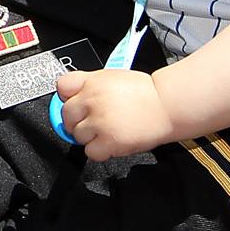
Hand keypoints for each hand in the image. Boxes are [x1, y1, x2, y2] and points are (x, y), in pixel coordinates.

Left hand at [53, 69, 172, 159]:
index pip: (62, 86)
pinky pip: (90, 152)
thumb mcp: (113, 78)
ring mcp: (99, 121)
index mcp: (93, 81)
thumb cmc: (145, 93)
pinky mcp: (108, 141)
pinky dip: (99, 151)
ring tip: (108, 130)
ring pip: (77, 135)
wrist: (167, 106)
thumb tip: (72, 98)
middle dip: (77, 121)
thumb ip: (91, 85)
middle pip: (66, 115)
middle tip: (92, 122)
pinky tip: (112, 142)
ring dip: (90, 137)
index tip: (74, 102)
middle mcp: (93, 99)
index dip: (67, 96)